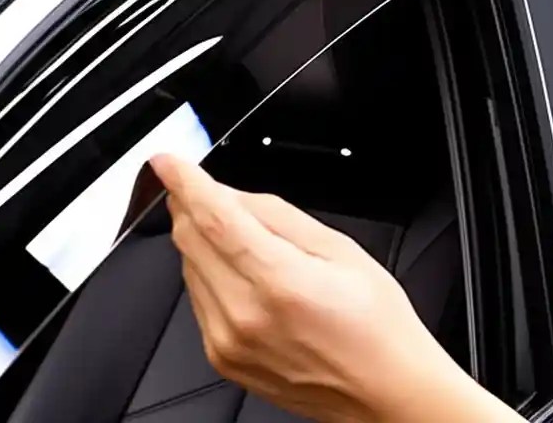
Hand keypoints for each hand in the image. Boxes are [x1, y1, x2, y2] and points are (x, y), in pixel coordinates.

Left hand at [152, 154, 520, 422]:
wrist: (383, 391)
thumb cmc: (376, 324)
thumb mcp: (341, 250)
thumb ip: (279, 217)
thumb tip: (232, 195)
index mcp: (280, 282)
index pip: (214, 218)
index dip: (185, 182)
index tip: (168, 161)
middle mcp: (244, 316)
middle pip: (190, 240)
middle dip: (194, 206)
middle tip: (216, 193)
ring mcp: (228, 342)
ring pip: (188, 268)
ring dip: (204, 242)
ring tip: (255, 247)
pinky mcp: (221, 359)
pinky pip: (198, 301)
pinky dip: (211, 276)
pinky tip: (250, 279)